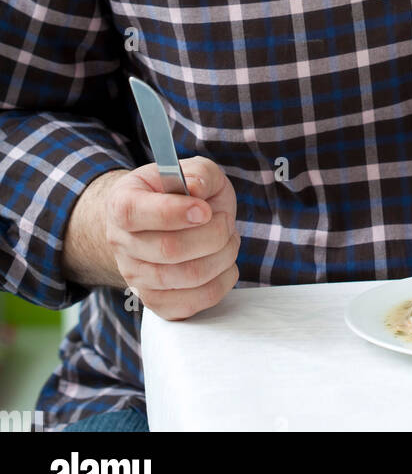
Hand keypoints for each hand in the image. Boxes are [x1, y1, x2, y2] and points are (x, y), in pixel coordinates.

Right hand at [104, 157, 240, 318]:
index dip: (173, 212)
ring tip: (228, 240)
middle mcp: (121, 243)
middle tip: (225, 221)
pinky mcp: (155, 302)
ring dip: (222, 256)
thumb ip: (199, 173)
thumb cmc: (181, 192)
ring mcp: (135, 277)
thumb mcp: (192, 170)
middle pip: (169, 250)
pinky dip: (220, 283)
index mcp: (121, 203)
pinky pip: (192, 304)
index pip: (133, 213)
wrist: (164, 221)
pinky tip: (223, 263)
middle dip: (213, 234)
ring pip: (187, 277)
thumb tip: (197, 190)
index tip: (204, 209)